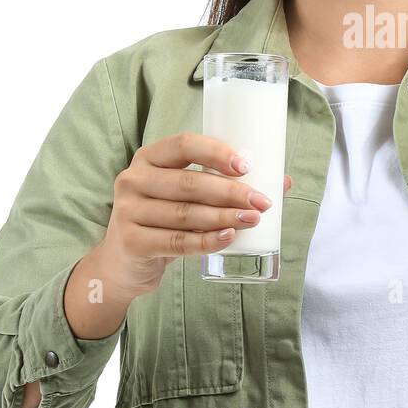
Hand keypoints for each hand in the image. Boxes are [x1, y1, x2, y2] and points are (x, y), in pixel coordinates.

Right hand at [95, 133, 291, 299]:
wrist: (124, 263)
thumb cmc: (165, 220)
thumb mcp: (187, 198)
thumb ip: (225, 186)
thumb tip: (283, 182)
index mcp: (150, 157)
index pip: (184, 144)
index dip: (217, 152)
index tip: (247, 165)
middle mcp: (134, 179)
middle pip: (189, 182)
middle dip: (231, 192)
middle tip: (262, 202)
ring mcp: (127, 210)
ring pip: (186, 213)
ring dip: (224, 217)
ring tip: (253, 219)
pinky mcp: (130, 242)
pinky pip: (176, 241)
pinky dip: (206, 241)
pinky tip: (229, 238)